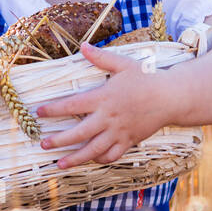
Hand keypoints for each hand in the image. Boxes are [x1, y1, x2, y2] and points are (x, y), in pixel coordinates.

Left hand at [35, 42, 174, 167]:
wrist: (172, 97)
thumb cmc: (146, 79)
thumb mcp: (124, 64)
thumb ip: (101, 58)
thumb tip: (83, 46)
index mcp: (104, 97)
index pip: (73, 104)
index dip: (54, 109)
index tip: (39, 112)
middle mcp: (109, 117)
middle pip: (79, 133)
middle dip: (59, 140)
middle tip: (43, 144)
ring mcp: (119, 132)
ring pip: (94, 150)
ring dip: (75, 158)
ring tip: (59, 164)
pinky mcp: (129, 141)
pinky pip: (112, 155)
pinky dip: (100, 160)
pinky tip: (89, 160)